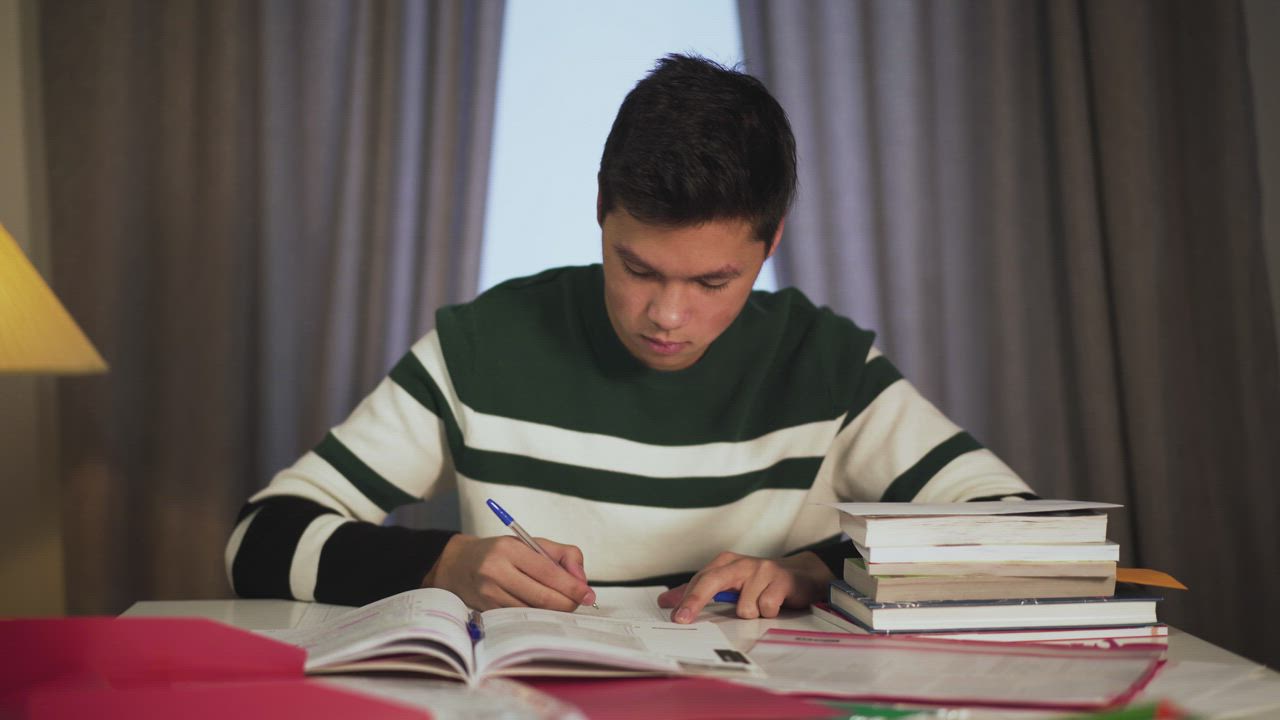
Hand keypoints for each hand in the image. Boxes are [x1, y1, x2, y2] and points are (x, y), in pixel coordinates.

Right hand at [422, 534, 596, 611]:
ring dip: (554, 612)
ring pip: (533, 612)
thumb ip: (563, 556)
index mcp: (510, 550)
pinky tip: (544, 611)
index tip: (589, 595)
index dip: (572, 587)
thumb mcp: (532, 543)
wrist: (460, 565)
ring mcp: (489, 594)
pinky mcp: (487, 611)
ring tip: (562, 603)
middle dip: (567, 603)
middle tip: (580, 602)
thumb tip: (582, 580)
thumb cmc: (502, 553)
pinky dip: (538, 617)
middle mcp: (496, 572)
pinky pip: (521, 619)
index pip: (548, 572)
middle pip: (542, 597)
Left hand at [657, 551, 832, 622]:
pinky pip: (766, 608)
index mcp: (725, 562)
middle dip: (695, 601)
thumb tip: (666, 601)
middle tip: (683, 619)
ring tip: (761, 606)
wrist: (800, 574)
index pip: (700, 580)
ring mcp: (762, 570)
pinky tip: (775, 604)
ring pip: (744, 607)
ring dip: (752, 614)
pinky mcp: (781, 580)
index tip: (674, 616)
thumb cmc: (759, 582)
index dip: (686, 599)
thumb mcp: (729, 583)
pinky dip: (769, 613)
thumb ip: (698, 592)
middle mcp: (741, 563)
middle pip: (712, 582)